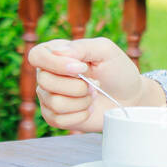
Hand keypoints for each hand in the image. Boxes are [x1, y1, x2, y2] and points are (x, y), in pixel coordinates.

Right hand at [28, 37, 143, 133]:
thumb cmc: (117, 70)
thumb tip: (58, 53)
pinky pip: (58, 119)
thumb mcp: (104, 50)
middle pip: (45, 81)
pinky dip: (80, 115)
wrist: (129, 98)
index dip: (57, 64)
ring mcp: (48, 96)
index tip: (82, 68)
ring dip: (82, 101)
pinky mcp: (54, 116)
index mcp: (55, 52)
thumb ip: (82, 47)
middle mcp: (47, 74)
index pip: (37, 56)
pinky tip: (89, 108)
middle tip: (95, 83)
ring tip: (93, 95)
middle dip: (77, 86)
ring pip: (54, 102)